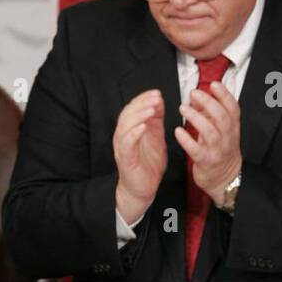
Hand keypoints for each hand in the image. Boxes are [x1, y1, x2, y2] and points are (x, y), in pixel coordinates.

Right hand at [113, 89, 167, 223]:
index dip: (143, 98)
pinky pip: (126, 144)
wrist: (142, 189)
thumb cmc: (148, 164)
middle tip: (156, 98)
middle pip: (127, 114)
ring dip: (138, 116)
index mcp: (131, 129)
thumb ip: (156, 120)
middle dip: (142, 104)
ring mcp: (123, 147)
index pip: (133, 108)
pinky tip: (142, 127)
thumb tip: (159, 101)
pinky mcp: (125, 159)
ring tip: (151, 109)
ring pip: (125, 126)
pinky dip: (133, 134)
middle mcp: (123, 136)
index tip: (157, 93)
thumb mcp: (156, 137)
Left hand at [174, 81, 241, 204]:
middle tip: (193, 93)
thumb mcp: (221, 131)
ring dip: (196, 117)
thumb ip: (211, 114)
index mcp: (232, 127)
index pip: (233, 108)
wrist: (225, 178)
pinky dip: (187, 140)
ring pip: (209, 131)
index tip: (214, 84)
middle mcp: (227, 137)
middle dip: (208, 102)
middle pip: (221, 116)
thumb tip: (198, 97)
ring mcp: (217, 150)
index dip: (225, 95)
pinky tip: (177, 131)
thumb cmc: (220, 151)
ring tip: (183, 108)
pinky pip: (196, 150)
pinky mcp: (206, 161)